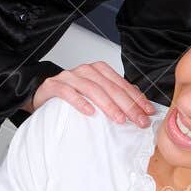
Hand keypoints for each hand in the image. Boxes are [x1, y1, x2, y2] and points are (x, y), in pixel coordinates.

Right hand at [32, 61, 155, 125]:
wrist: (43, 95)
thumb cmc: (71, 96)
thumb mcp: (95, 93)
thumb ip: (114, 94)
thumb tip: (139, 102)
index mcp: (98, 70)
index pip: (121, 84)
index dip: (136, 98)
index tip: (148, 112)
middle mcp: (85, 70)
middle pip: (110, 87)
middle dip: (127, 105)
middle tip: (138, 121)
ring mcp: (69, 77)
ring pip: (92, 88)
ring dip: (108, 105)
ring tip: (119, 119)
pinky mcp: (53, 85)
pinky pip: (68, 92)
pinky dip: (80, 102)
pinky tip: (90, 112)